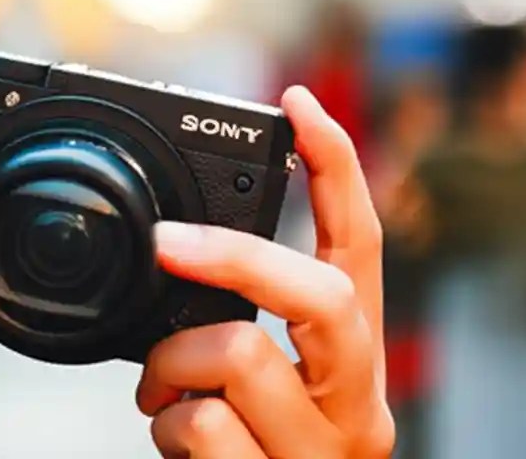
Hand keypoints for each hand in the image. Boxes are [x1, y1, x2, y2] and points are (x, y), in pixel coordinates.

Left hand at [138, 87, 393, 457]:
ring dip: (170, 373)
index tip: (297, 101)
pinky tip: (181, 445)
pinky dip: (166, 429)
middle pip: (322, 296)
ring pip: (238, 360)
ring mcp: (323, 453)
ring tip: (164, 398)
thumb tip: (183, 266)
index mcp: (353, 360)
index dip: (337, 168)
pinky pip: (200, 429)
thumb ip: (246, 330)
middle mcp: (358, 402)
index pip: (361, 246)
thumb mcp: (262, 386)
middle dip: (234, 257)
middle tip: (167, 244)